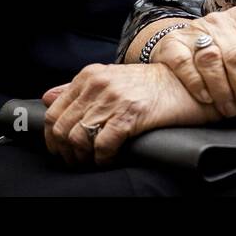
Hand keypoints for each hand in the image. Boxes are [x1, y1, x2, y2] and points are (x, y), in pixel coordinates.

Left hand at [41, 62, 216, 165]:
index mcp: (89, 75)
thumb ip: (79, 88)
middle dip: (66, 151)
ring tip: (94, 160)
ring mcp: (113, 99)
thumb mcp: (112, 79)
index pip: (53, 112)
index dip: (53, 137)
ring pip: (78, 139)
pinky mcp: (130, 114)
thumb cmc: (151, 85)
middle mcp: (98, 84)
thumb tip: (48, 97)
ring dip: (83, 157)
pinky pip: (103, 145)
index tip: (62, 149)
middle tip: (78, 160)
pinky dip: (103, 159)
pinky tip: (111, 158)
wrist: (187, 83)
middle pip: (62, 128)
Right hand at [149, 5, 235, 117]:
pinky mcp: (173, 44)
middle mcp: (219, 20)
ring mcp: (194, 30)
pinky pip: (186, 64)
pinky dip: (198, 84)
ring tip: (231, 110)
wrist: (185, 45)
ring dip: (224, 90)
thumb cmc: (228, 47)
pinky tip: (208, 99)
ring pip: (212, 61)